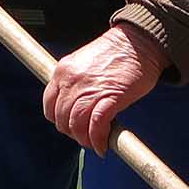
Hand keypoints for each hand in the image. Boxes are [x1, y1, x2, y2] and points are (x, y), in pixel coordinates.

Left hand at [43, 22, 164, 149]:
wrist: (140, 42)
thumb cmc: (118, 52)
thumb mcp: (84, 62)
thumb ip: (75, 82)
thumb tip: (75, 107)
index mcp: (63, 71)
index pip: (49, 105)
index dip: (59, 120)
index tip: (70, 124)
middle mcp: (71, 81)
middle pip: (61, 119)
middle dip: (73, 132)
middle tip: (86, 135)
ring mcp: (89, 90)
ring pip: (76, 126)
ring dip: (85, 139)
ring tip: (95, 142)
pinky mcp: (109, 97)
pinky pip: (96, 126)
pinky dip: (98, 140)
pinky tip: (103, 146)